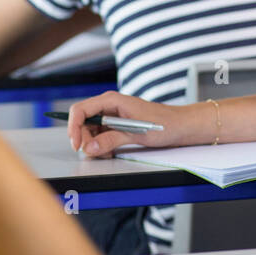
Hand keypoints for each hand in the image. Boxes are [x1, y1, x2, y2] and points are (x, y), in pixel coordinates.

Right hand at [66, 91, 183, 157]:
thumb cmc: (164, 123)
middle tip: (94, 153)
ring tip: (107, 153)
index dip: (74, 127)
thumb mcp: (137, 133)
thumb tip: (89, 147)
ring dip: (94, 145)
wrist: (181, 126)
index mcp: (112, 100)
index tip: (77, 145)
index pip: (80, 110)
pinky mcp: (116, 127)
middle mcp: (109, 107)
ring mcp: (112, 117)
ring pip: (90, 132)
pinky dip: (101, 146)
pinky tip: (111, 152)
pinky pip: (100, 137)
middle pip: (82, 122)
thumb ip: (112, 139)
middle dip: (84, 140)